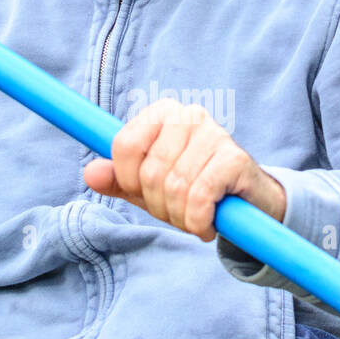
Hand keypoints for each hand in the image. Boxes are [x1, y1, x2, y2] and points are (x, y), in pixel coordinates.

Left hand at [83, 98, 286, 241]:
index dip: (130, 180)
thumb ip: (119, 180)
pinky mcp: (234, 158)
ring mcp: (214, 133)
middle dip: (160, 206)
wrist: (249, 202)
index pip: (124, 145)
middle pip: (150, 172)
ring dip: (182, 217)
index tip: (146, 194)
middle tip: (179, 213)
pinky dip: (199, 221)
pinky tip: (208, 225)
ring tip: (196, 219)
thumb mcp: (150, 187)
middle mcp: (188, 115)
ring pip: (175, 187)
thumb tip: (90, 173)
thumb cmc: (195, 189)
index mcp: (162, 113)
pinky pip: (200, 196)